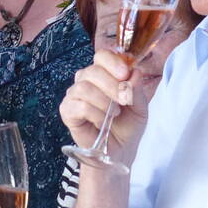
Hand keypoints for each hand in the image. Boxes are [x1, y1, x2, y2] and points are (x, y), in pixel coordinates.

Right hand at [59, 49, 148, 166]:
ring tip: (115, 114)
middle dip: (112, 86)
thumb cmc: (128, 126)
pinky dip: (95, 114)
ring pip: (84, 87)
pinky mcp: (67, 111)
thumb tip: (135, 72)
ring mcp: (74, 95)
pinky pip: (79, 105)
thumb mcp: (140, 107)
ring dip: (104, 102)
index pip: (102, 56)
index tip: (125, 74)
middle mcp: (86, 80)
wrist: (119, 150)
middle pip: (93, 70)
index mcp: (104, 74)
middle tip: (124, 101)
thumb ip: (137, 89)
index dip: (113, 62)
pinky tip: (102, 122)